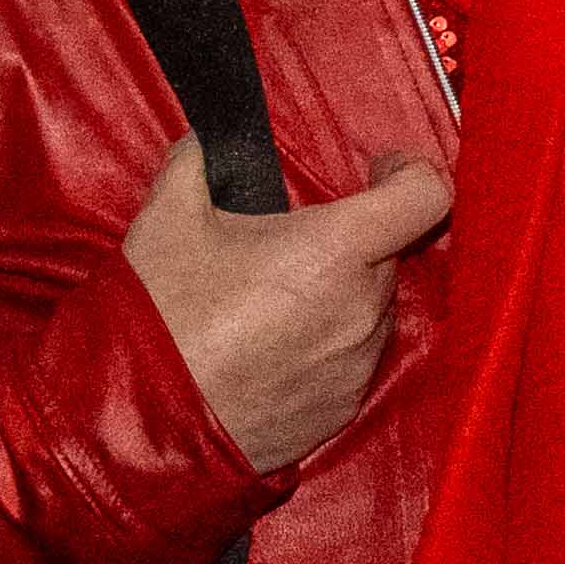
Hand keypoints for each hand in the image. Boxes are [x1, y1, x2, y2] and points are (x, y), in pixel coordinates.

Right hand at [125, 139, 445, 473]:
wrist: (137, 425)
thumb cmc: (157, 317)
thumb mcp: (166, 220)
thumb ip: (197, 162)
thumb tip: (206, 138)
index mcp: (336, 251)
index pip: (426, 196)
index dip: (411, 172)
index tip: (378, 169)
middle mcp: (363, 309)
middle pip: (388, 255)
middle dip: (352, 241)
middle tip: (292, 244)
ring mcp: (358, 364)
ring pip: (373, 309)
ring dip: (341, 295)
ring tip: (274, 301)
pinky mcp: (345, 408)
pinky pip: (355, 359)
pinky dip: (329, 343)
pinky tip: (275, 345)